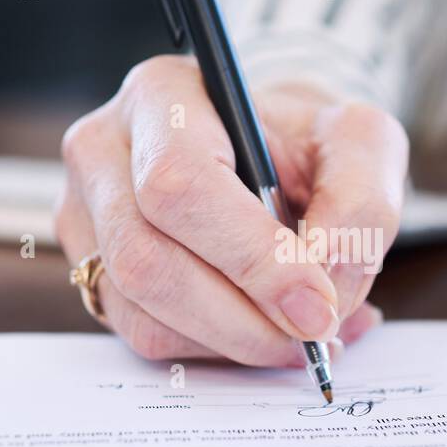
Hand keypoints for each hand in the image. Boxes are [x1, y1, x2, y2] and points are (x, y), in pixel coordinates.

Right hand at [55, 55, 406, 364]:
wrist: (273, 154)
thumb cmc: (308, 143)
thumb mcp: (361, 144)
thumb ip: (359, 203)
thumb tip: (324, 282)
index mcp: (161, 97)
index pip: (180, 185)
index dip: (251, 257)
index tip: (318, 304)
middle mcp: (103, 154)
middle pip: (146, 260)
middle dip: (244, 318)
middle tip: (316, 335)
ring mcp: (86, 219)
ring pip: (144, 313)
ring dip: (237, 342)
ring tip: (307, 333)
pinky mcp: (94, 274)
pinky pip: (147, 337)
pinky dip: (221, 350)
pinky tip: (271, 331)